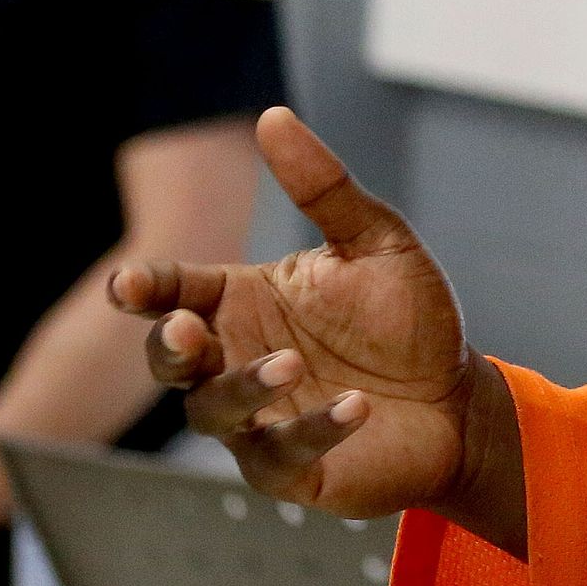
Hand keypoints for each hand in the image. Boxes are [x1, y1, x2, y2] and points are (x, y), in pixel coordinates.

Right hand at [109, 108, 523, 552]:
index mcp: (245, 302)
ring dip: (242, 386)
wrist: (459, 398)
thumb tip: (273, 116)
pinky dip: (313, 428)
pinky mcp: (292, 468)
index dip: (145, 287)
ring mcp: (258, 419)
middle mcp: (238, 359)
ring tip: (287, 363)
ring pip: (214, 411)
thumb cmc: (408, 320)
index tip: (127, 283)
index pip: (176, 290)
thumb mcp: (375, 241)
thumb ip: (323, 187)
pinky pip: (284, 453)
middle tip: (183, 328)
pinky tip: (354, 406)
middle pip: (171, 358)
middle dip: (169, 344)